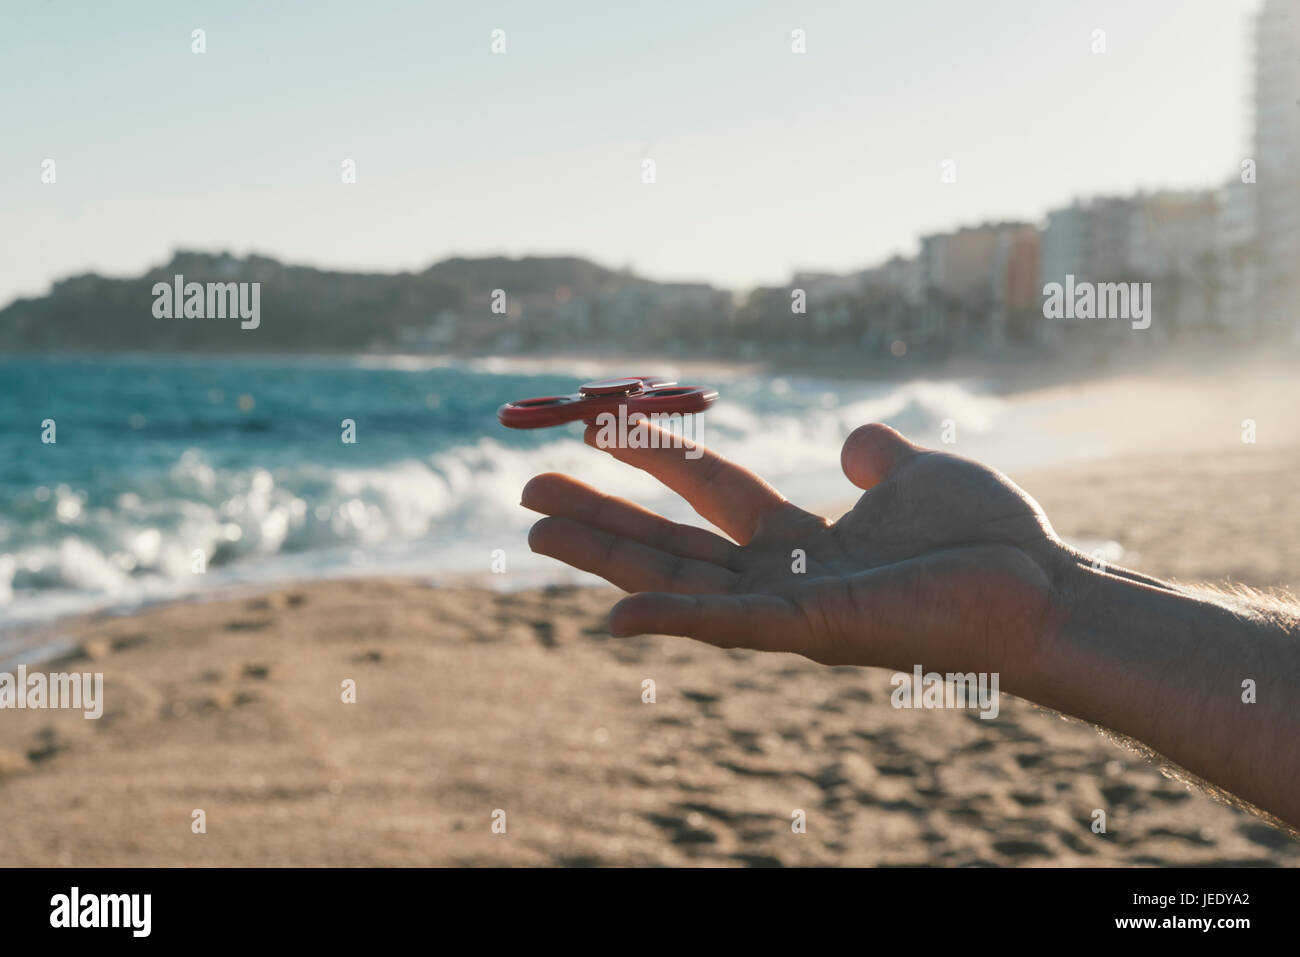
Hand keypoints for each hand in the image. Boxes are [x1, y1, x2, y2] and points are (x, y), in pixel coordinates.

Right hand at [522, 422, 1075, 682]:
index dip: (652, 459)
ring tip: (535, 528)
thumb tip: (852, 437)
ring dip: (605, 556)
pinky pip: (729, 626)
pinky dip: (672, 620)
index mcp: (803, 538)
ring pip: (679, 580)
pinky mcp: (812, 628)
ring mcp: (790, 606)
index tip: (598, 424)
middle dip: (601, 515)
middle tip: (528, 491)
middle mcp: (782, 575)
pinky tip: (612, 612)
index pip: (709, 492)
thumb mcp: (918, 472)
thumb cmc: (990, 539)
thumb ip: (875, 457)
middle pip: (671, 541)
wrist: (1045, 590)